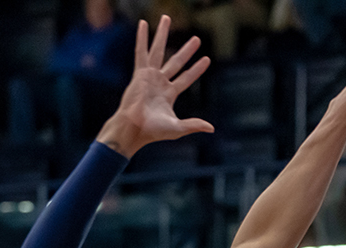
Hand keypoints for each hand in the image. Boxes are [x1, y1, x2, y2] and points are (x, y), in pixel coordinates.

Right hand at [100, 17, 213, 157]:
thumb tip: (211, 128)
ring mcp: (149, 76)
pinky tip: (144, 24)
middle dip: (187, 51)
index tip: (206, 59)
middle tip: (197, 39)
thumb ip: (193, 125)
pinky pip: (141, 51)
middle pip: (176, 62)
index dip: (196, 69)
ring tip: (167, 18)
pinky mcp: (139, 73)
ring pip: (158, 51)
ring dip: (163, 35)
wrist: (134, 128)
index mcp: (169, 94)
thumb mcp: (177, 128)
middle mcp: (160, 82)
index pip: (187, 78)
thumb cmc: (152, 131)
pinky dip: (142, 37)